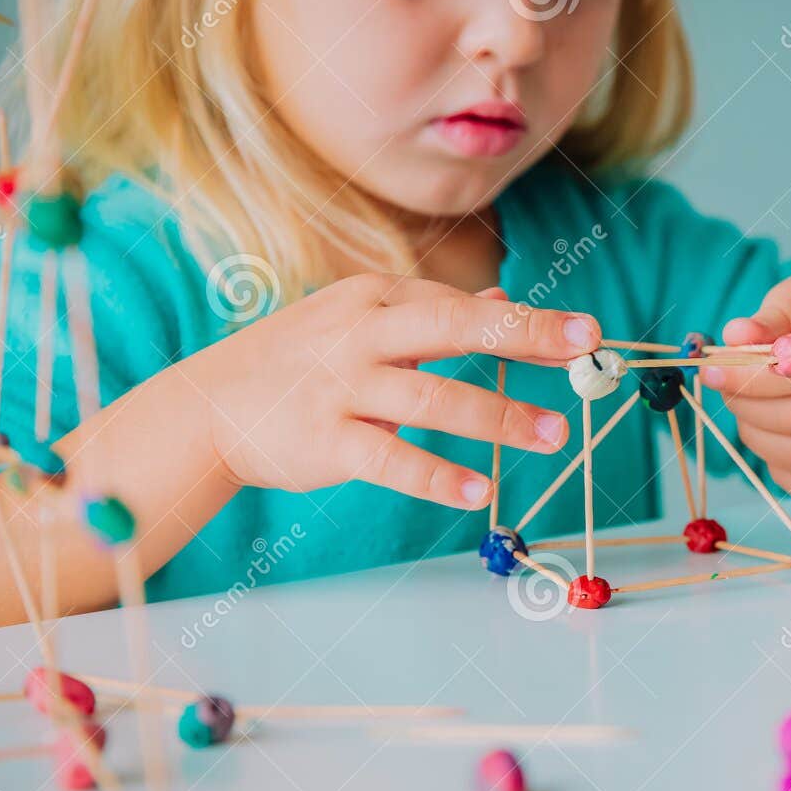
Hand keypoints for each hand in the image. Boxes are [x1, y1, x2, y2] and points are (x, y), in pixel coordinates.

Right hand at [179, 274, 598, 505]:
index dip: (527, 322)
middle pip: (455, 329)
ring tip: (553, 436)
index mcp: (375, 299)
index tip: (585, 335)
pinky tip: (478, 490)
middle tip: (585, 350)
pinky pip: (391, 459)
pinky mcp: (325, 441)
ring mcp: (341, 388)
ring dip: (499, 418)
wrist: (205, 408)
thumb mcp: (359, 322)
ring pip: (433, 399)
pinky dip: (437, 475)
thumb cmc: (297, 362)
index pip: (463, 308)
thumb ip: (429, 315)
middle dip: (525, 336)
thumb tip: (500, 299)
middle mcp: (361, 335)